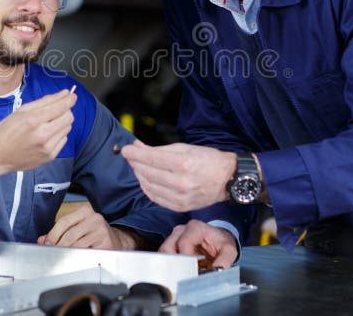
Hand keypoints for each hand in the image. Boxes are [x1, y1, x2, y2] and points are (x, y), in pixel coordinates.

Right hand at [0, 89, 75, 200]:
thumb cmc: (5, 132)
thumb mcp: (22, 111)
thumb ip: (45, 101)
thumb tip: (64, 94)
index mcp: (33, 119)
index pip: (61, 106)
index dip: (70, 99)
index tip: (72, 96)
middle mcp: (42, 134)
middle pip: (69, 117)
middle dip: (65, 111)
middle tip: (56, 110)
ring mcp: (47, 147)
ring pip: (67, 128)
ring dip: (61, 123)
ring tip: (46, 124)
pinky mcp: (50, 156)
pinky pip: (63, 140)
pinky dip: (58, 135)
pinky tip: (45, 135)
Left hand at [37, 206, 137, 249]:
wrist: (117, 240)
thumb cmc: (93, 234)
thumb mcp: (77, 228)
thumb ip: (58, 232)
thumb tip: (41, 240)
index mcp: (85, 211)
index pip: (64, 222)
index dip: (52, 235)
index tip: (46, 244)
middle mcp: (95, 219)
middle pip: (69, 235)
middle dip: (58, 247)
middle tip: (52, 254)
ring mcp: (102, 231)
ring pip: (77, 246)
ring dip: (67, 254)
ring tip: (64, 258)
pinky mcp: (106, 244)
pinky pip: (87, 254)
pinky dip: (78, 258)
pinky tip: (76, 259)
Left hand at [120, 140, 235, 210]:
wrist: (227, 180)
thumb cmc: (208, 160)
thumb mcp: (185, 148)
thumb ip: (159, 149)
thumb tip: (137, 147)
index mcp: (183, 164)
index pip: (150, 158)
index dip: (134, 153)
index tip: (125, 149)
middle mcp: (180, 182)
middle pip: (147, 172)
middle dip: (135, 163)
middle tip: (131, 156)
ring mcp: (180, 197)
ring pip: (148, 186)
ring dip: (139, 175)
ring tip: (139, 166)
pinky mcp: (179, 207)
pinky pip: (155, 197)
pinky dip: (147, 188)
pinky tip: (146, 180)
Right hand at [159, 219, 237, 268]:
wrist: (217, 240)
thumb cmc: (221, 243)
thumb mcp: (229, 250)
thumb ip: (225, 260)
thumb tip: (217, 269)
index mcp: (195, 227)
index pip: (184, 243)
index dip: (187, 258)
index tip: (194, 269)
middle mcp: (182, 229)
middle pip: (169, 247)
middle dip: (178, 263)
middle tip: (188, 272)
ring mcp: (174, 235)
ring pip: (163, 251)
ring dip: (172, 263)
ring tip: (185, 270)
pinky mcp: (170, 243)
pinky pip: (164, 255)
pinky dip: (170, 264)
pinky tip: (181, 268)